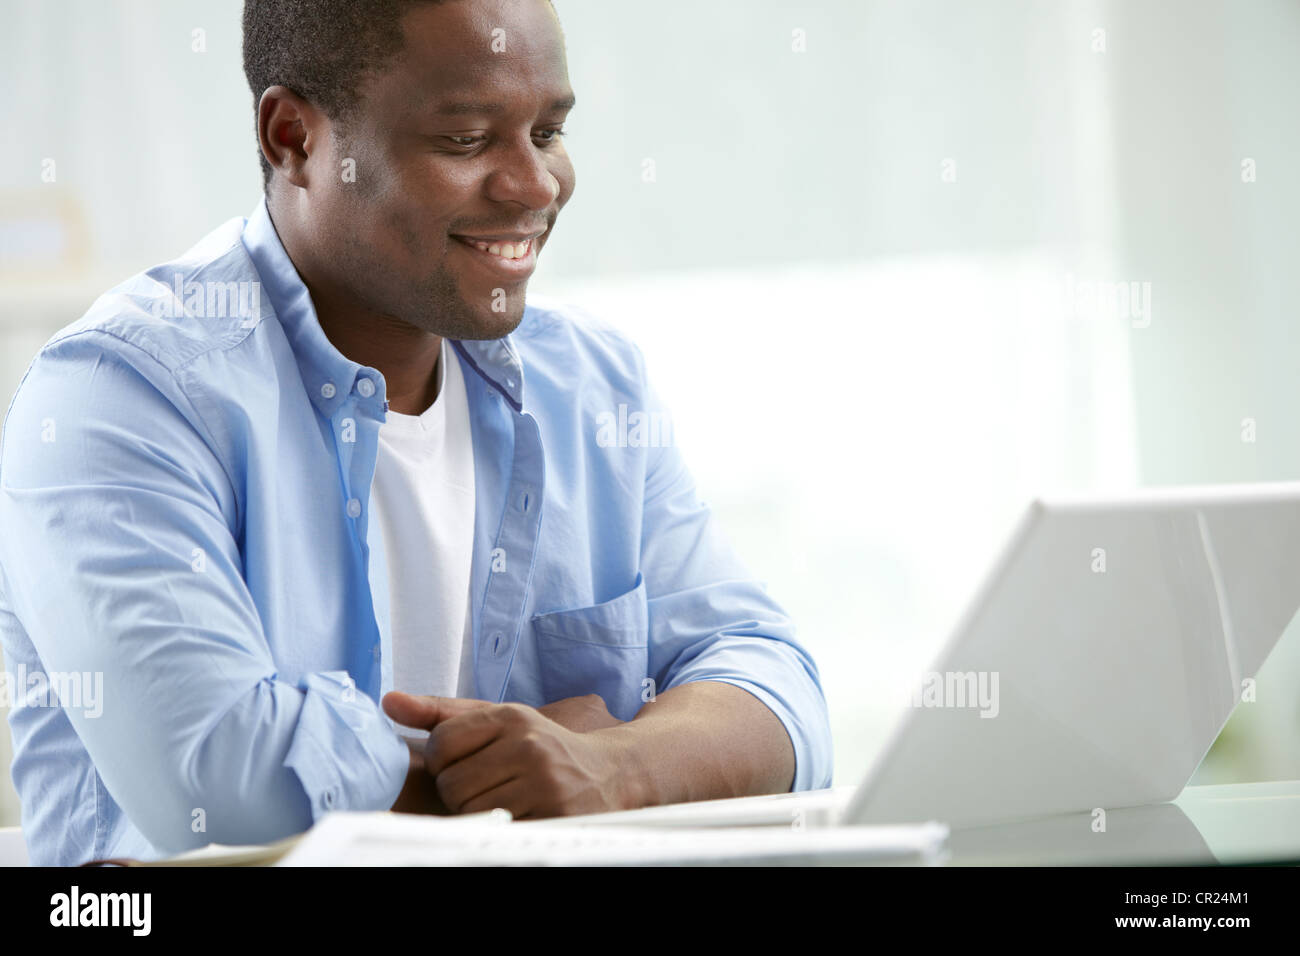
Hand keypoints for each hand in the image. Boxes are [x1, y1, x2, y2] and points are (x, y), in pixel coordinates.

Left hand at [383, 692, 637, 817]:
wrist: (612, 774)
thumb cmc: (543, 749)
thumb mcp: (500, 722)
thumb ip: (442, 713)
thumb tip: (388, 701)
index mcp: (512, 716)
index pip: (441, 743)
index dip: (444, 762)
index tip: (465, 763)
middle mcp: (529, 745)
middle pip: (452, 784)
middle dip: (462, 793)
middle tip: (489, 787)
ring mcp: (545, 782)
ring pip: (471, 812)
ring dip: (479, 814)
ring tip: (505, 801)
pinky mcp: (557, 816)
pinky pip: (499, 831)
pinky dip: (502, 829)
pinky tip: (521, 815)